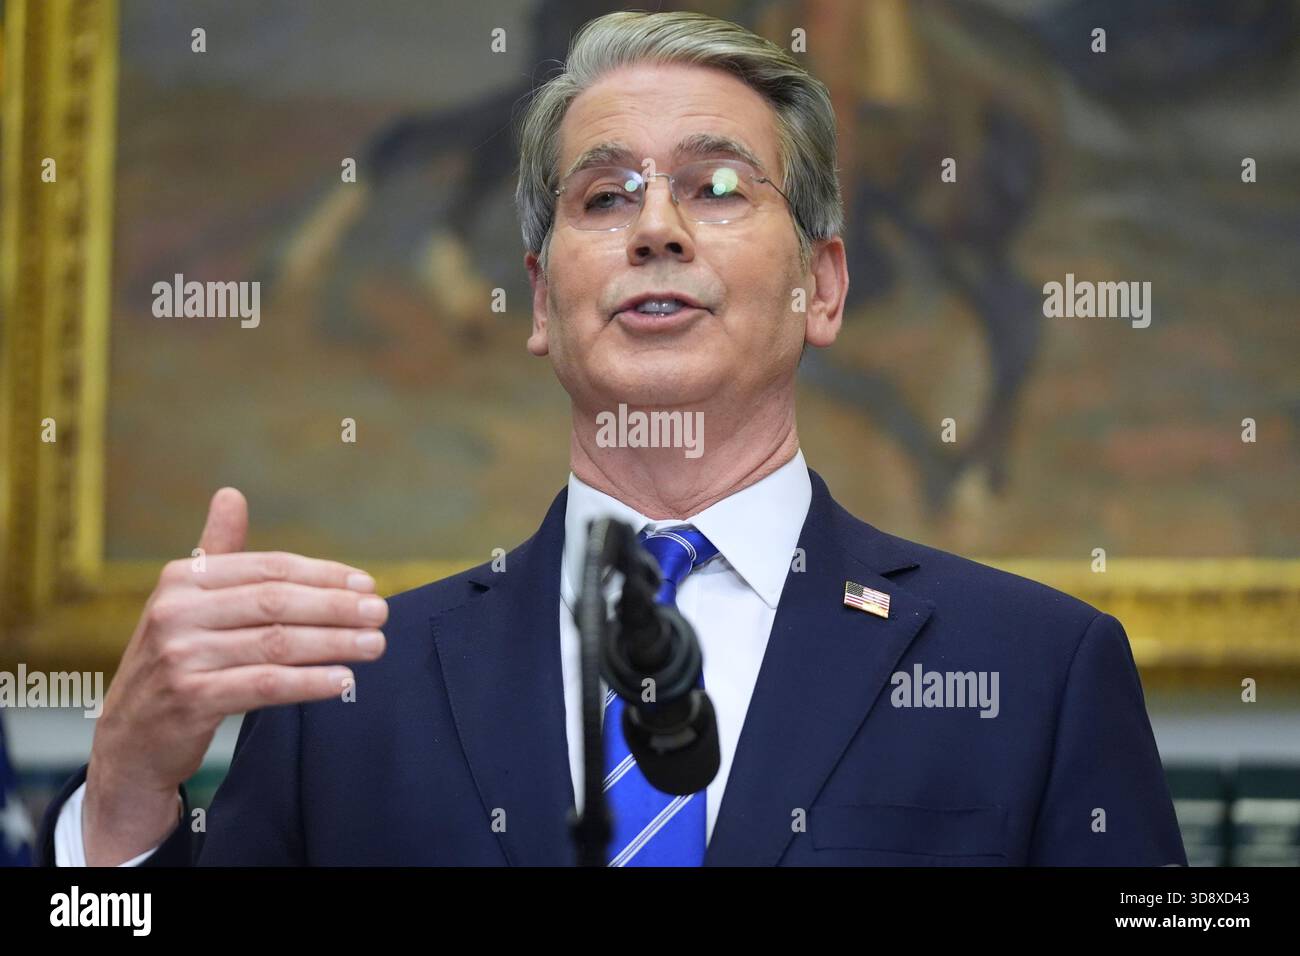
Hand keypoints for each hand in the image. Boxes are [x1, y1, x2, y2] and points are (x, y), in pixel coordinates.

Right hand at [82, 487, 385, 864]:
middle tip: (381, 612)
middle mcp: (176, 612)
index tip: (366, 584)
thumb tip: (231, 494)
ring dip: (335, 643)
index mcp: (182, 580)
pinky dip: (310, 682)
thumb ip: (216, 552)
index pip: (269, 568)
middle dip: (337, 606)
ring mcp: (180, 656)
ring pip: (277, 643)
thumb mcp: (187, 603)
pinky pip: (266, 685)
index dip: (323, 574)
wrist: (130, 740)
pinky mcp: (191, 700)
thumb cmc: (174, 660)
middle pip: (276, 602)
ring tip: (374, 644)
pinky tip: (343, 680)